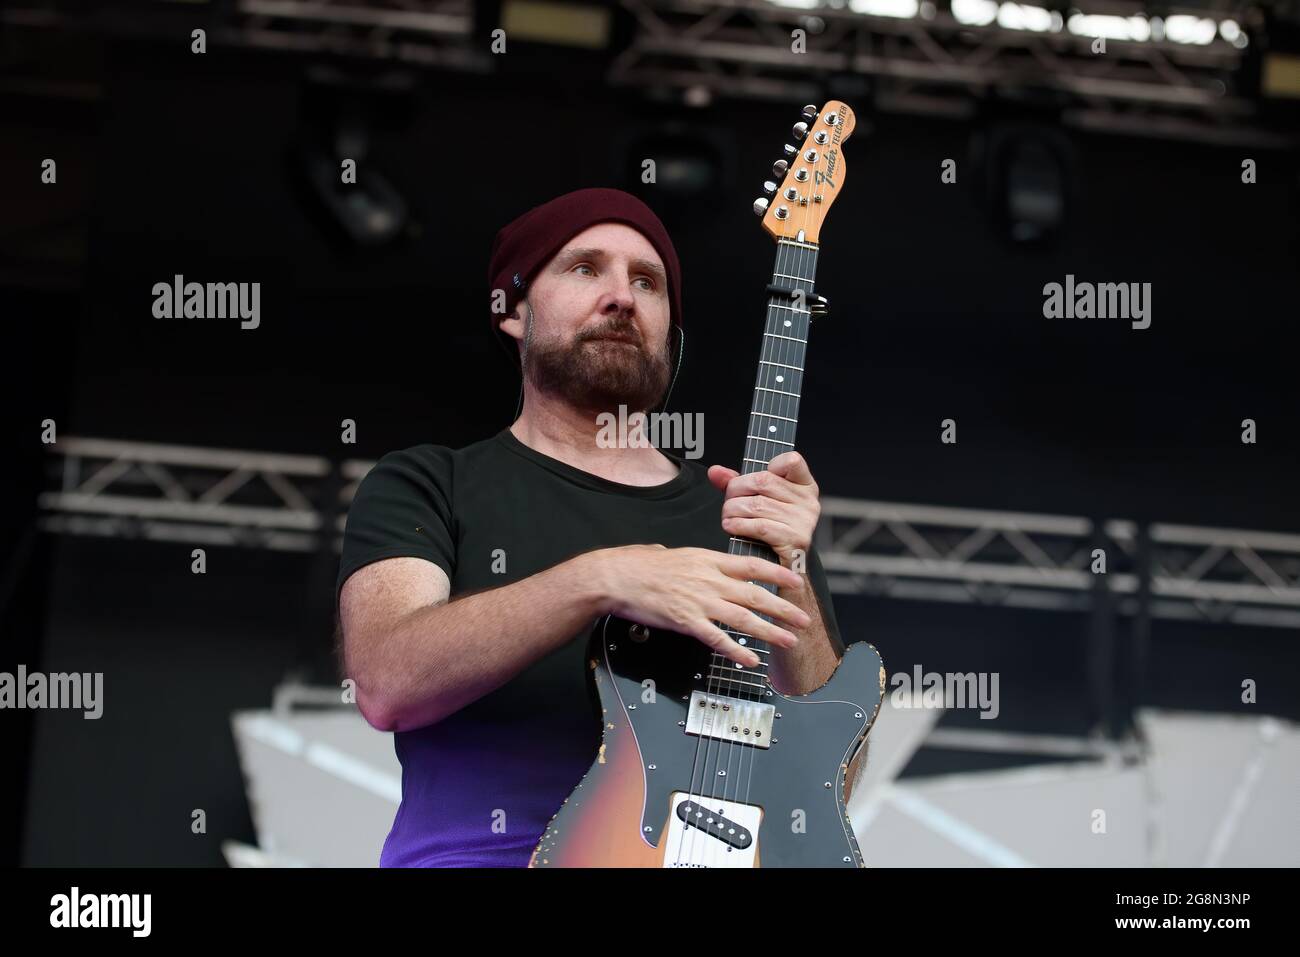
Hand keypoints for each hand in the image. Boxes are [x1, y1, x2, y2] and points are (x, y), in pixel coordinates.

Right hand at [591, 544, 809, 666]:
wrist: (617, 577)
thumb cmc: (639, 564)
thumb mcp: (672, 552)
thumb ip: (691, 560)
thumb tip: (693, 559)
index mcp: (707, 560)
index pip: (751, 566)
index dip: (777, 574)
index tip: (795, 581)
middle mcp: (709, 580)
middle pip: (755, 594)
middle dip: (783, 608)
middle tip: (802, 619)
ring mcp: (699, 601)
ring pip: (743, 617)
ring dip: (770, 631)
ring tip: (788, 640)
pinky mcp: (687, 621)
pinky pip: (718, 639)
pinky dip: (737, 650)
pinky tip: (751, 659)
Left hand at [707, 451, 820, 567]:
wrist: (783, 572)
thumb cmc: (769, 531)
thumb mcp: (757, 501)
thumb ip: (738, 483)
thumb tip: (715, 471)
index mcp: (805, 486)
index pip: (792, 460)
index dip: (768, 465)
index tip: (754, 481)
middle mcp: (809, 501)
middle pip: (763, 480)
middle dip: (736, 490)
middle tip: (728, 502)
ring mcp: (804, 521)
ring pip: (756, 504)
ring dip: (733, 510)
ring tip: (727, 516)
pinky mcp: (795, 540)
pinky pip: (759, 526)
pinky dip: (739, 525)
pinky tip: (731, 526)